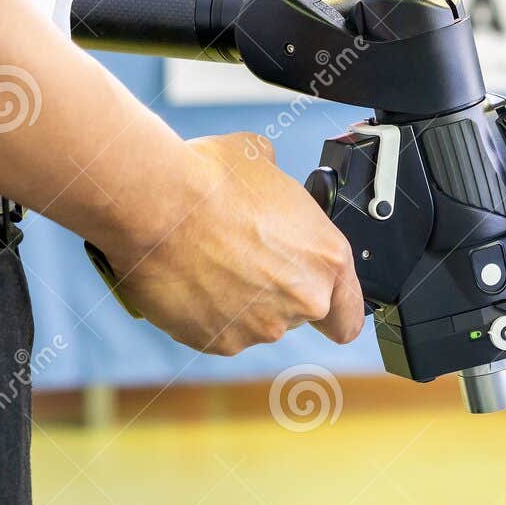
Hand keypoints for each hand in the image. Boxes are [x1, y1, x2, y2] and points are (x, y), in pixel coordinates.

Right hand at [99, 133, 364, 355]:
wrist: (155, 206)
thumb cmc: (209, 181)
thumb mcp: (264, 163)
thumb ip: (283, 191)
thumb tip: (270, 181)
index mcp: (327, 260)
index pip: (350, 314)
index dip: (337, 309)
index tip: (323, 303)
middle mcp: (302, 301)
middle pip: (299, 312)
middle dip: (276, 291)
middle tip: (244, 257)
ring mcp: (260, 327)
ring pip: (257, 322)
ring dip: (240, 300)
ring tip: (209, 261)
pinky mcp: (218, 341)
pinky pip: (218, 330)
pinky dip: (206, 312)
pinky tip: (191, 278)